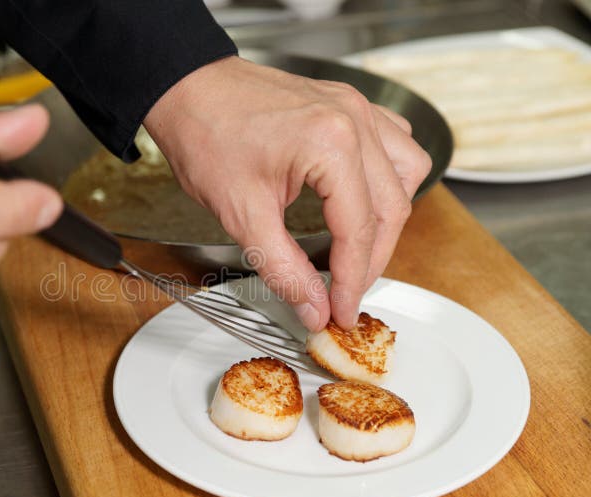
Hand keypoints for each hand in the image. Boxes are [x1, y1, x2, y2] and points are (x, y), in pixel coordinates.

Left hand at [144, 56, 430, 330]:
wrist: (186, 89)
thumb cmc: (205, 137)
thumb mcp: (242, 215)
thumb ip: (284, 270)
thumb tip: (315, 309)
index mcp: (332, 144)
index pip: (360, 229)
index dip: (353, 281)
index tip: (340, 311)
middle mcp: (355, 120)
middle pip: (392, 206)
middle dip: (371, 259)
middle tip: (345, 293)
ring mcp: (356, 107)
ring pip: (407, 172)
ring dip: (388, 218)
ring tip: (359, 251)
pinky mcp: (348, 104)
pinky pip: (394, 143)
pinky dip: (387, 178)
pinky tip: (363, 198)